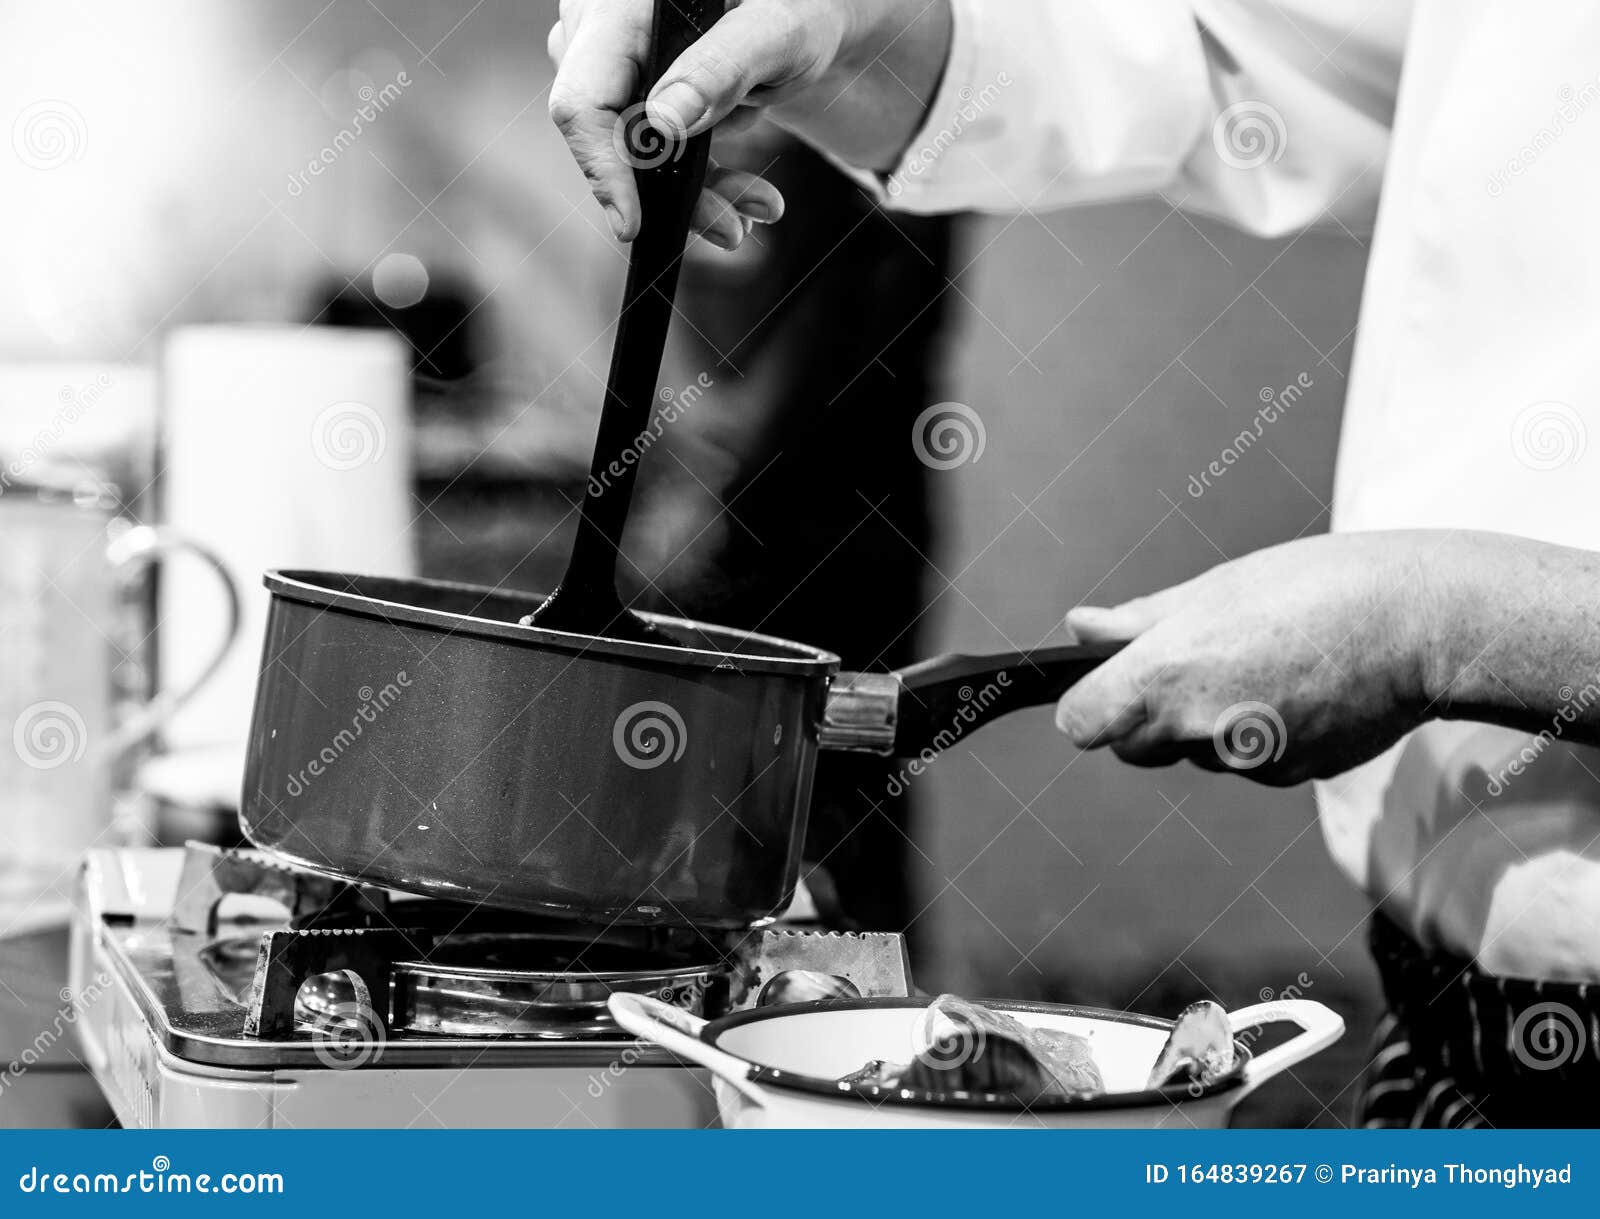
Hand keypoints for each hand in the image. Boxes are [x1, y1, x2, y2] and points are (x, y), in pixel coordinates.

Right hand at [547, 0, 949, 243]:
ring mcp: (620, 59)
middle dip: (669, 190)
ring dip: (695, 193)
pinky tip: (746, 196)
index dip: (603, 167)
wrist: (825, 10)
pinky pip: (656, 149)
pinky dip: (701, 180)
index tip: (633, 224)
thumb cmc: (808, 5)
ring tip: (755, 210)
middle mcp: (607, 26)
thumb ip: (720, 70)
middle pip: (608, 132)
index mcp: (623, 1)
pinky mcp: (643, 90)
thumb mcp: (777, 32)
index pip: (584, 96)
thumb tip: (661, 125)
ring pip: (636, 151)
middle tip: (732, 226)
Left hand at [1054, 532, 1447, 785]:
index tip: (1105, 683)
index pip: (1083, 724)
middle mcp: (1198, 730)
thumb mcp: (1213, 588)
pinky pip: (1250, 764)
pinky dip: (1259, 737)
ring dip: (1208, 724)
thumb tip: (1080, 627)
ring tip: (1262, 663)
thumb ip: (1138, 620)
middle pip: (1134, 748)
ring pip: (1197, 754)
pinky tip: (1298, 690)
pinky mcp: (1293, 777)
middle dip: (1145, 717)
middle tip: (1192, 663)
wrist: (1421, 625)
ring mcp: (1247, 762)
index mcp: (1165, 677)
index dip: (1088, 703)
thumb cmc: (1315, 588)